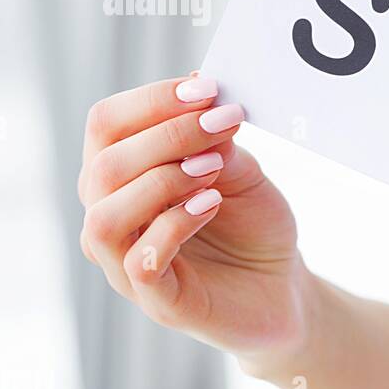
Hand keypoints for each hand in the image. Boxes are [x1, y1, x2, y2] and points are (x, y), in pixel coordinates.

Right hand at [78, 74, 306, 363]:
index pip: (106, 125)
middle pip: (103, 166)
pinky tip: (211, 203)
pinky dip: (175, 225)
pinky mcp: (158, 302)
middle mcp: (111, 217)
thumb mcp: (240, 171)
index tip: (205, 86)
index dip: (152, 100)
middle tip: (221, 123)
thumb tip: (202, 91)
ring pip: (105, 217)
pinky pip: (142, 262)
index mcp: (122, 178)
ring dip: (160, 181)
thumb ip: (215, 141)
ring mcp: (126, 265)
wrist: (284, 290)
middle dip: (165, 135)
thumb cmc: (252, 226)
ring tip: (211, 168)